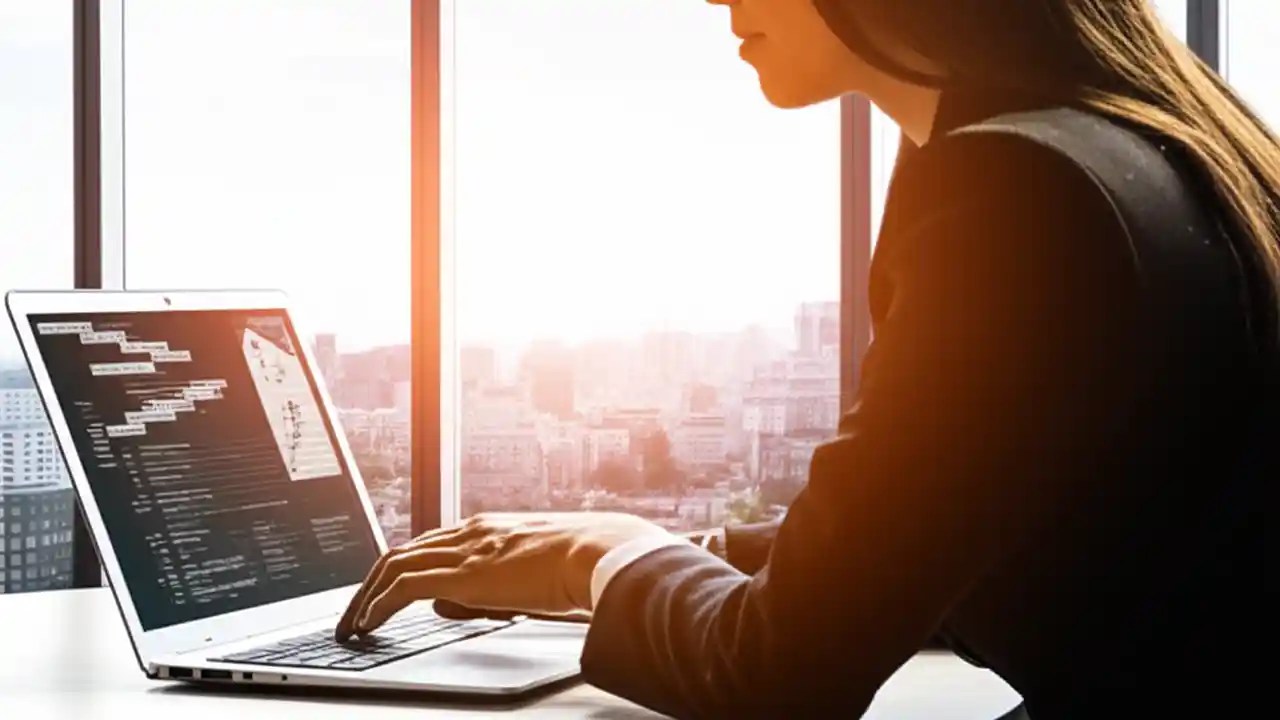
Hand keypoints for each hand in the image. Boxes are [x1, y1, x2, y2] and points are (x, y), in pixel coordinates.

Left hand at [334, 511, 671, 641]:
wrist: (600, 552)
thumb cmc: (584, 563)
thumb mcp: (535, 571)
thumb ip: (500, 581)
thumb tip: (465, 601)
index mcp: (488, 529)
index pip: (429, 544)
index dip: (401, 568)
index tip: (385, 590)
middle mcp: (470, 532)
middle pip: (402, 551)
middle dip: (371, 583)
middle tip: (354, 611)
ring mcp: (465, 550)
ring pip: (393, 565)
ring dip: (366, 596)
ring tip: (352, 624)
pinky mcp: (464, 574)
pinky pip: (404, 587)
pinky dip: (380, 605)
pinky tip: (370, 624)